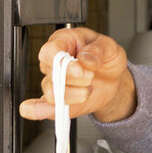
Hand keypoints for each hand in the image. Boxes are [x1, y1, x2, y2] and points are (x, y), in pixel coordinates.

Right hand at [18, 27, 137, 122]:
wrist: (112, 78)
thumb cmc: (106, 57)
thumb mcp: (109, 47)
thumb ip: (98, 50)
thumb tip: (85, 58)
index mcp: (63, 42)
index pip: (50, 51)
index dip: (63, 62)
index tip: (81, 69)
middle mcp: (53, 62)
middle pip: (51, 74)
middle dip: (75, 79)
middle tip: (91, 76)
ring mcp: (53, 82)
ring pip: (51, 93)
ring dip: (74, 95)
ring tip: (88, 89)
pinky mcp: (57, 100)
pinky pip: (41, 107)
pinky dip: (39, 110)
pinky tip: (44, 110)